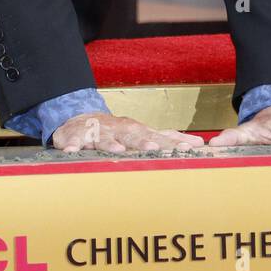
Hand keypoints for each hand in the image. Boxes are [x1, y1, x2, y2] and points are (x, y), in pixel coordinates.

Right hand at [51, 112, 206, 153]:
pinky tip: (71, 151)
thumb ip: (169, 138)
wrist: (80, 119)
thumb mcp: (143, 132)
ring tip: (118, 151)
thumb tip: (199, 142)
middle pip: (133, 135)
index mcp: (137, 130)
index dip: (173, 142)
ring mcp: (98, 132)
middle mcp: (119, 129)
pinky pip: (74, 140)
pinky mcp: (77, 136)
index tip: (189, 148)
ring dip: (110, 144)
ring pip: (104, 138)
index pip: (159, 136)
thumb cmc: (117, 130)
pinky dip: (72, 145)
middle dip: (143, 142)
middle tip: (154, 148)